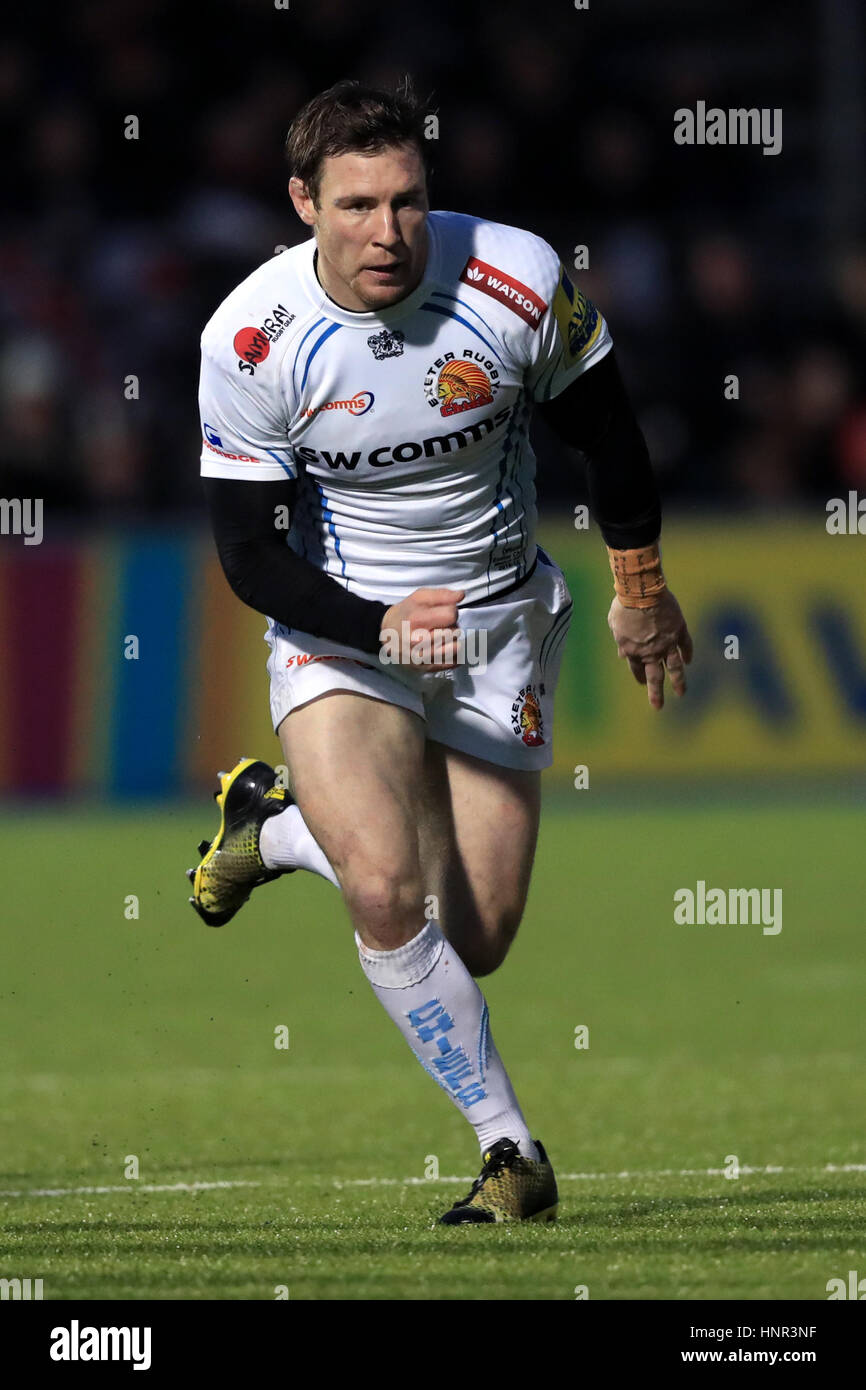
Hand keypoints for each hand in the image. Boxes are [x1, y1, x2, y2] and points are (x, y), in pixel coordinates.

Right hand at [380, 587, 465, 671]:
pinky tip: (443, 648)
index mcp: (416, 620)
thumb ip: (442, 594)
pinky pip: (453, 662)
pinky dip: (453, 655)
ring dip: (452, 641)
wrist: (387, 634)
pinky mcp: (426, 668)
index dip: (451, 611)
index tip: (442, 612)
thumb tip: (461, 595)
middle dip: (451, 626)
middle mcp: (418, 641)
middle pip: (454, 632)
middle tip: (439, 625)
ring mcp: (422, 657)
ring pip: (455, 648)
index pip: (451, 615)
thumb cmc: (406, 613)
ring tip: (440, 636)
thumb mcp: (420, 597)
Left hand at [607, 589, 692, 709]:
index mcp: (632, 651)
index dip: (638, 675)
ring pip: (674, 668)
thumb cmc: (623, 606)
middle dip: (656, 693)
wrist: (641, 593)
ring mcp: (666, 643)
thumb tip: (622, 654)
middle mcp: (650, 652)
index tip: (641, 682)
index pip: (636, 668)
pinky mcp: (678, 631)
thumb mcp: (615, 625)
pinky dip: (688, 653)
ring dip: (678, 682)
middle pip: (654, 677)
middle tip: (658, 706)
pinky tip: (689, 661)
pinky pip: (686, 646)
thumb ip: (621, 641)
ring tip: (681, 693)